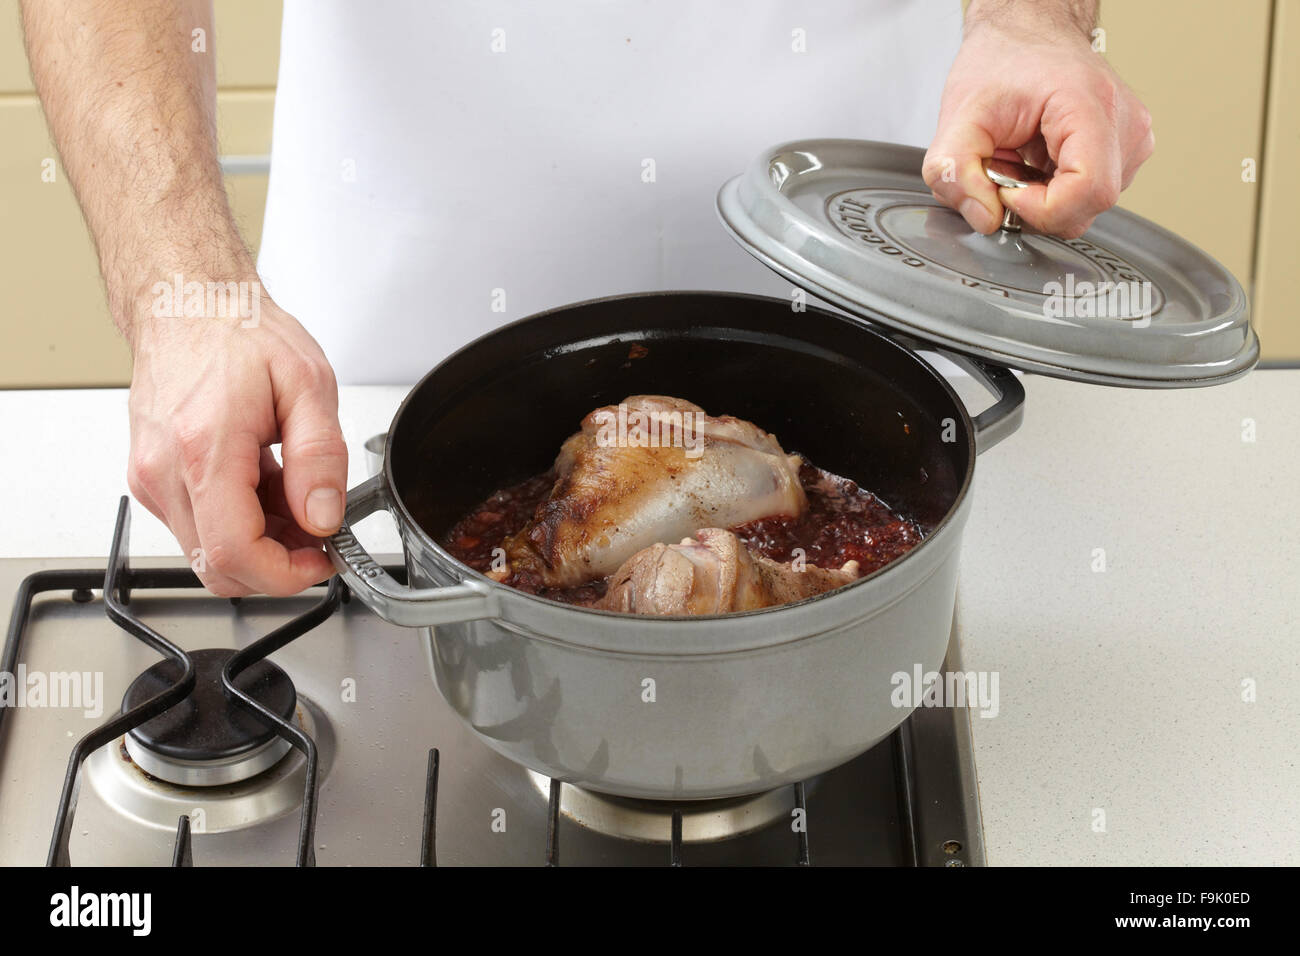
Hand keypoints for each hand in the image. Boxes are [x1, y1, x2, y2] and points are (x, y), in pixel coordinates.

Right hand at [126, 287, 347, 595]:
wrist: (187, 302)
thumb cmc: (239, 332)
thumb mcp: (308, 385)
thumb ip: (321, 458)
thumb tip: (324, 516)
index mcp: (203, 450)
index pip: (236, 554)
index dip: (287, 574)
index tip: (322, 559)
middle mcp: (164, 472)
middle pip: (220, 565)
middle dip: (278, 563)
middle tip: (317, 530)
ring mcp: (151, 478)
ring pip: (209, 551)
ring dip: (260, 541)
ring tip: (291, 491)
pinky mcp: (152, 478)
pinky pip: (198, 526)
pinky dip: (239, 521)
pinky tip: (265, 482)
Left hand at [922, 8, 1153, 238]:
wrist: (1028, 32)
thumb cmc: (1003, 60)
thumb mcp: (960, 114)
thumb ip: (954, 170)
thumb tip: (984, 218)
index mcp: (1090, 106)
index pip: (1089, 191)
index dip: (1041, 208)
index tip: (1006, 190)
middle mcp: (1124, 125)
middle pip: (1086, 208)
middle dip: (1034, 205)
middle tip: (1004, 169)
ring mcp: (1130, 140)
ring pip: (1086, 208)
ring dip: (1042, 198)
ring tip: (1020, 158)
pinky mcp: (1124, 152)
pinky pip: (1087, 195)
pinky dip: (1054, 190)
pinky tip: (1036, 160)